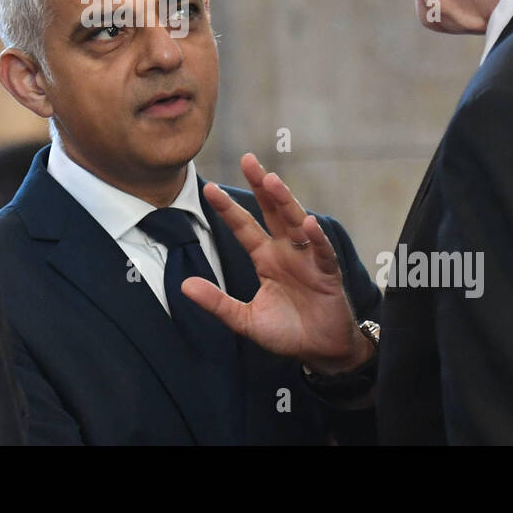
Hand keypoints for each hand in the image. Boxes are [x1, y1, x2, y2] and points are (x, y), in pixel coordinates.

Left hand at [182, 153, 371, 374]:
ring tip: (272, 181)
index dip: (227, 208)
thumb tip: (184, 286)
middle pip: (271, 211)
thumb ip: (217, 303)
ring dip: (285, 201)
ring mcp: (308, 259)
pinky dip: (316, 238)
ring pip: (296, 222)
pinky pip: (322, 252)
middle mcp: (286, 251)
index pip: (244, 227)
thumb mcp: (245, 320)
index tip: (209, 187)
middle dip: (261, 186)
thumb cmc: (286, 332)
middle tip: (248, 160)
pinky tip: (309, 223)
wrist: (320, 352)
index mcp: (266, 258)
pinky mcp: (328, 273)